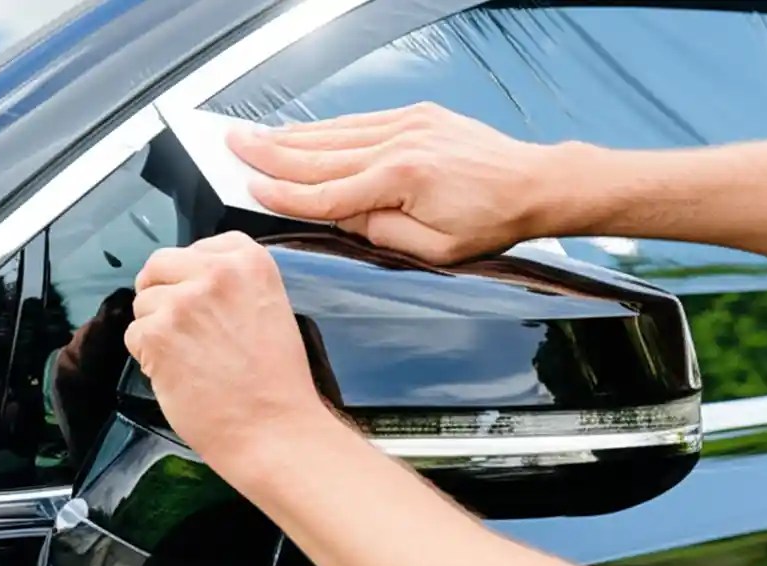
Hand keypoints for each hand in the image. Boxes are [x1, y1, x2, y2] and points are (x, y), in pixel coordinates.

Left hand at [123, 232, 332, 485]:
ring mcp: (184, 301)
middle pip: (159, 265)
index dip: (190, 275)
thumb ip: (230, 285)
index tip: (201, 300)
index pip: (197, 246)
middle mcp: (215, 271)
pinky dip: (148, 357)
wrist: (275, 430)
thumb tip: (185, 279)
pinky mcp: (158, 334)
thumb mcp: (267, 308)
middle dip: (162, 294)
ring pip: (143, 303)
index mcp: (249, 260)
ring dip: (156, 330)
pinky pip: (134, 334)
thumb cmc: (275, 382)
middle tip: (180, 329)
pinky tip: (179, 374)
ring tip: (190, 359)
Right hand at [227, 102, 567, 264]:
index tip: (249, 189)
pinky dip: (323, 129)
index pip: (326, 193)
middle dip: (269, 152)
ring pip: (332, 134)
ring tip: (252, 136)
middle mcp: (399, 143)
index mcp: (401, 179)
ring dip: (288, 137)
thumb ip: (378, 230)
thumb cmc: (490, 222)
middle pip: (318, 154)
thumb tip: (338, 215)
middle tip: (230, 146)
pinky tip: (299, 132)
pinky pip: (356, 122)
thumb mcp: (432, 247)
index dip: (283, 195)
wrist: (535, 184)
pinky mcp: (415, 116)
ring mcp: (406, 124)